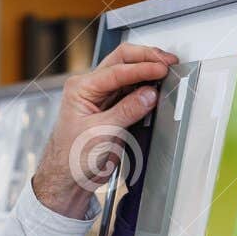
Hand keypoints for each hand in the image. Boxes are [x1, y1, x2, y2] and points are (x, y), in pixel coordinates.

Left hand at [31, 42, 178, 218]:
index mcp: (80, 88)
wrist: (69, 178)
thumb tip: (149, 94)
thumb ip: (127, 111)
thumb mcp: (101, 133)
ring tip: (167, 70)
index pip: (116, 71)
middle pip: (121, 60)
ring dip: (147, 69)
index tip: (161, 69)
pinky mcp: (112, 107)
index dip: (141, 68)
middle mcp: (90, 87)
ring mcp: (102, 96)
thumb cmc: (72, 158)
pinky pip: (132, 89)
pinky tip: (158, 85)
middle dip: (146, 57)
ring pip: (128, 72)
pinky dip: (146, 85)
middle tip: (167, 61)